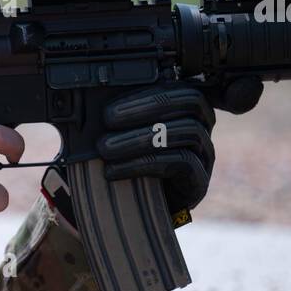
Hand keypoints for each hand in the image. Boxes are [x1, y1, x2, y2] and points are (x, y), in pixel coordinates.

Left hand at [95, 78, 261, 213]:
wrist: (133, 204)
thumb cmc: (127, 160)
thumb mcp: (120, 132)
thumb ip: (116, 113)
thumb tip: (86, 94)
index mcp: (184, 105)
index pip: (176, 85)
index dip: (146, 92)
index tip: (110, 106)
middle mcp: (202, 124)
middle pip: (188, 101)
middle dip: (146, 107)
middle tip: (107, 119)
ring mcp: (205, 153)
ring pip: (184, 131)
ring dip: (139, 137)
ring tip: (105, 149)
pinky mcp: (199, 181)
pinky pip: (181, 162)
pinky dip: (144, 163)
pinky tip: (115, 170)